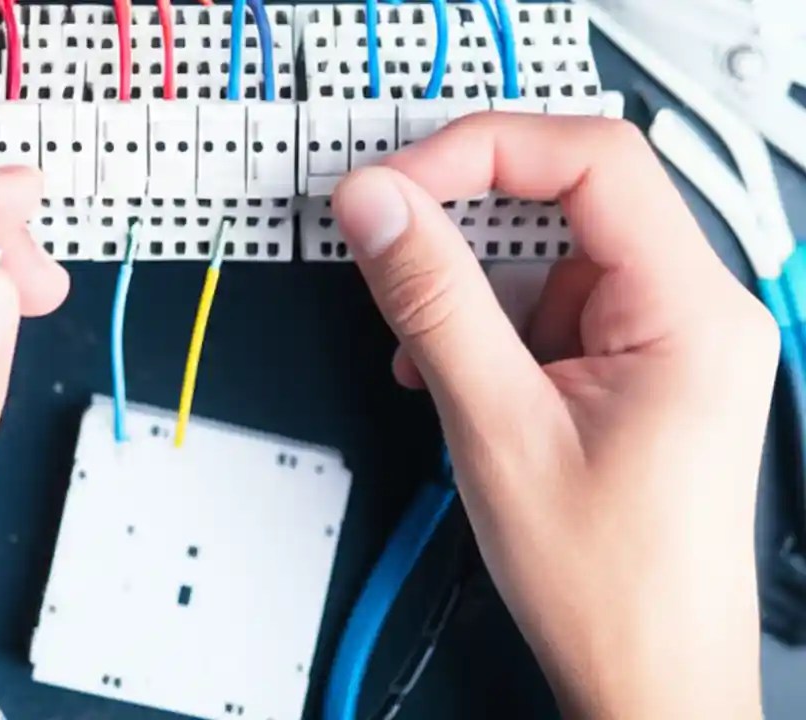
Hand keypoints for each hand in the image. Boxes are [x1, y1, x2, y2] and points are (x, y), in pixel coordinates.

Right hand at [332, 114, 774, 717]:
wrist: (645, 672)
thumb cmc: (611, 582)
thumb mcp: (497, 427)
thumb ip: (432, 301)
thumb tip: (379, 207)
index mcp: (690, 312)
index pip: (591, 162)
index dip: (481, 153)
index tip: (395, 185)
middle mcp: (694, 312)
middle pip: (573, 199)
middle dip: (469, 220)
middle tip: (390, 239)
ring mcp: (668, 340)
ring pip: (552, 257)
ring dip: (471, 289)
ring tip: (426, 351)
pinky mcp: (636, 368)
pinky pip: (552, 307)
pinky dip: (489, 328)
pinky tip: (452, 374)